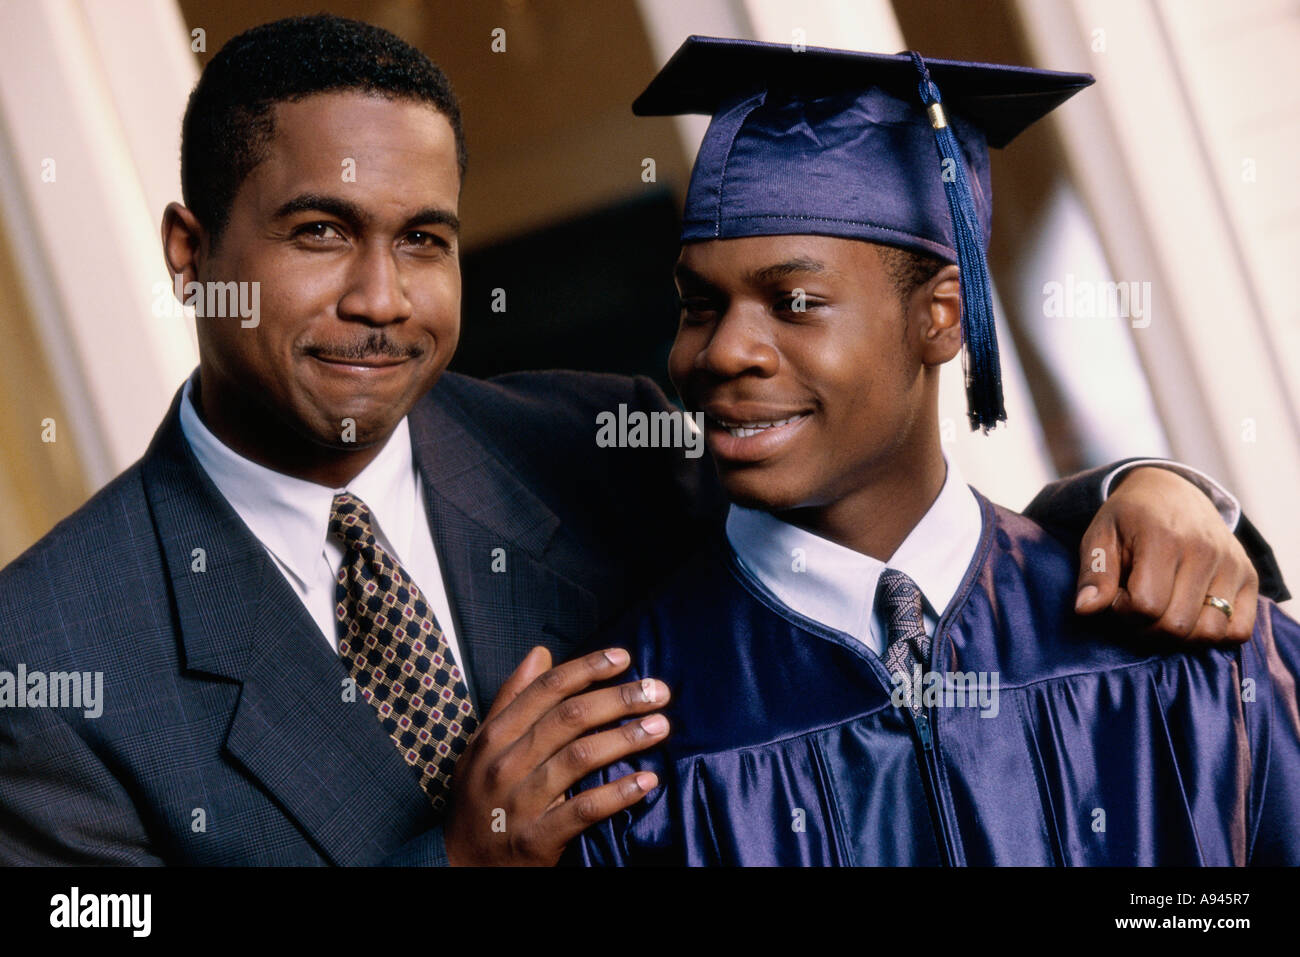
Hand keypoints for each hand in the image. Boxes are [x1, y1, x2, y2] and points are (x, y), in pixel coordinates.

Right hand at [444, 645, 667, 865]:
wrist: (460, 864)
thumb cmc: (479, 796)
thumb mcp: (483, 744)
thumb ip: (512, 698)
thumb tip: (541, 654)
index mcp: (494, 736)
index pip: (546, 690)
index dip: (587, 669)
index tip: (623, 657)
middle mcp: (505, 763)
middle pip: (570, 718)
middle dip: (619, 699)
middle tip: (657, 691)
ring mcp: (521, 802)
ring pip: (580, 758)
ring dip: (625, 739)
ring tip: (660, 726)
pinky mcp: (538, 837)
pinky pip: (584, 809)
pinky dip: (618, 793)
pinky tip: (647, 780)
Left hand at [1074, 466, 1256, 641]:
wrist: (1172, 491)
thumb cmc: (1129, 519)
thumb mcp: (1101, 535)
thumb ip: (1094, 573)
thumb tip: (1084, 610)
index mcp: (1164, 538)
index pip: (1145, 605)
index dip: (1123, 610)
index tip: (1117, 594)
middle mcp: (1205, 551)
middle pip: (1176, 625)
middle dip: (1146, 628)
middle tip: (1137, 606)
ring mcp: (1232, 564)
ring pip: (1208, 633)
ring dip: (1179, 636)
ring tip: (1162, 611)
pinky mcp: (1250, 577)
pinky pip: (1239, 631)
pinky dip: (1213, 635)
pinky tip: (1191, 615)